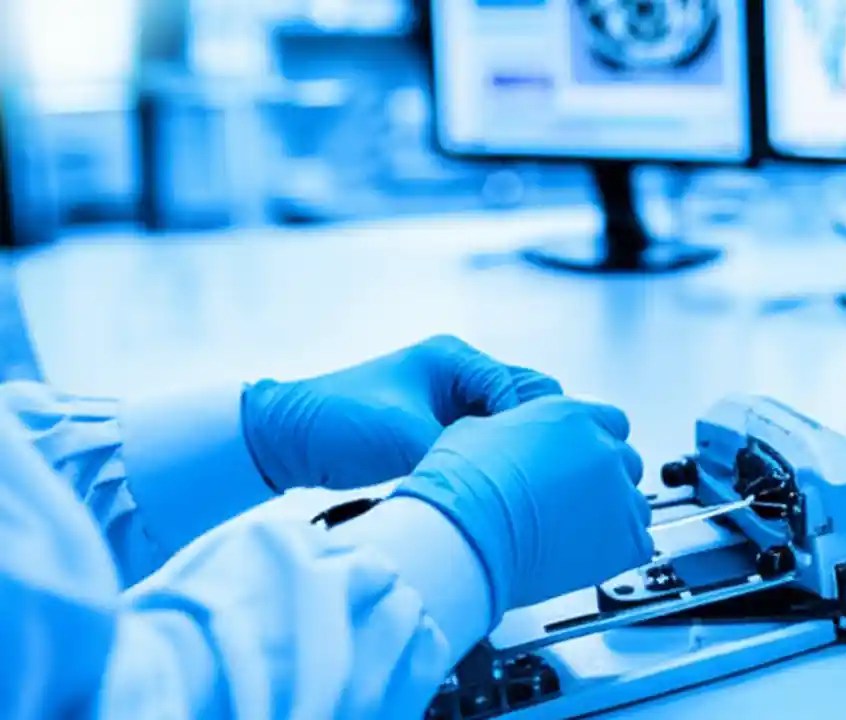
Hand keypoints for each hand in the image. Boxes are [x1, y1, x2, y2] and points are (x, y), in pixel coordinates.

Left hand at [241, 335, 561, 491]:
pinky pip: (483, 442)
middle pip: (524, 399)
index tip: (532, 465)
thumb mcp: (404, 437)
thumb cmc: (338, 423)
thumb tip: (502, 475)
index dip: (529, 427)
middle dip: (531, 433)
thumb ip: (460, 451)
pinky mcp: (440, 428)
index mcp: (455, 359)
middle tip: (534, 474)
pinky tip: (492, 486)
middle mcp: (460, 374)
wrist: (284, 438)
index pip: (521, 389)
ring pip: (506, 424)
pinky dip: (491, 460)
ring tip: (515, 484)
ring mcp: (451, 401)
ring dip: (510, 450)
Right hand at [393, 396, 652, 618]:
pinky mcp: (625, 540)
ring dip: (612, 517)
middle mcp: (603, 450)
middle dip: (604, 481)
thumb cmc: (464, 485)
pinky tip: (587, 556)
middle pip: (625, 462)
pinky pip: (638, 543)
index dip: (592, 444)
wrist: (469, 532)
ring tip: (575, 535)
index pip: (609, 422)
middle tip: (572, 503)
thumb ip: (509, 431)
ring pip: (634, 504)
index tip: (578, 462)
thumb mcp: (476, 431)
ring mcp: (618, 496)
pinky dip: (619, 551)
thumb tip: (503, 440)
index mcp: (572, 416)